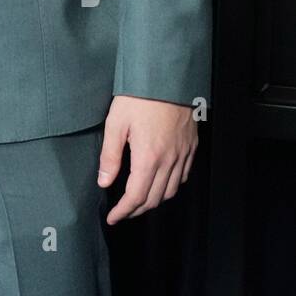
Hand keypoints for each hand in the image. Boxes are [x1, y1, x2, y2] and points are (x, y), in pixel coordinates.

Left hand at [98, 94, 198, 224]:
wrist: (168, 77)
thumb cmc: (139, 97)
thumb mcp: (116, 123)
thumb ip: (110, 155)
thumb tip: (104, 182)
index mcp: (149, 157)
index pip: (136, 196)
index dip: (124, 211)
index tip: (113, 218)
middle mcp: (170, 160)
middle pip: (154, 198)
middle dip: (137, 210)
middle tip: (123, 212)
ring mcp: (183, 155)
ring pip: (171, 191)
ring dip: (154, 201)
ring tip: (139, 201)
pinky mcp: (191, 147)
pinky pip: (183, 176)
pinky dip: (171, 186)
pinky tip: (160, 183)